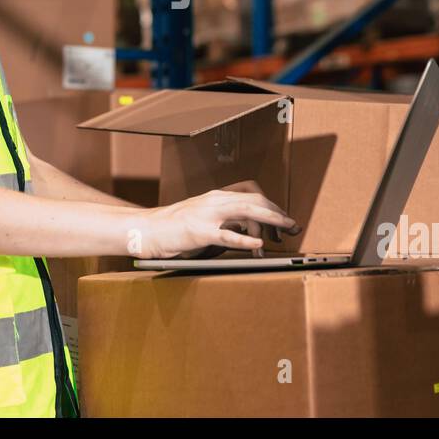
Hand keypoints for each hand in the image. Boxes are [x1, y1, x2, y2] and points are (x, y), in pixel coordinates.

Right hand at [130, 181, 298, 259]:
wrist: (146, 229)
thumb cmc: (173, 228)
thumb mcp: (203, 219)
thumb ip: (225, 222)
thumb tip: (249, 231)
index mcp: (216, 197)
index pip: (252, 194)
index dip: (271, 205)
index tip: (284, 219)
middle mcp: (214, 201)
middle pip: (255, 200)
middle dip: (277, 212)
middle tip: (293, 226)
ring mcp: (207, 215)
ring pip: (246, 211)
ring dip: (270, 219)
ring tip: (285, 229)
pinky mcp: (199, 232)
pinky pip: (226, 234)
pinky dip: (244, 239)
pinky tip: (257, 244)